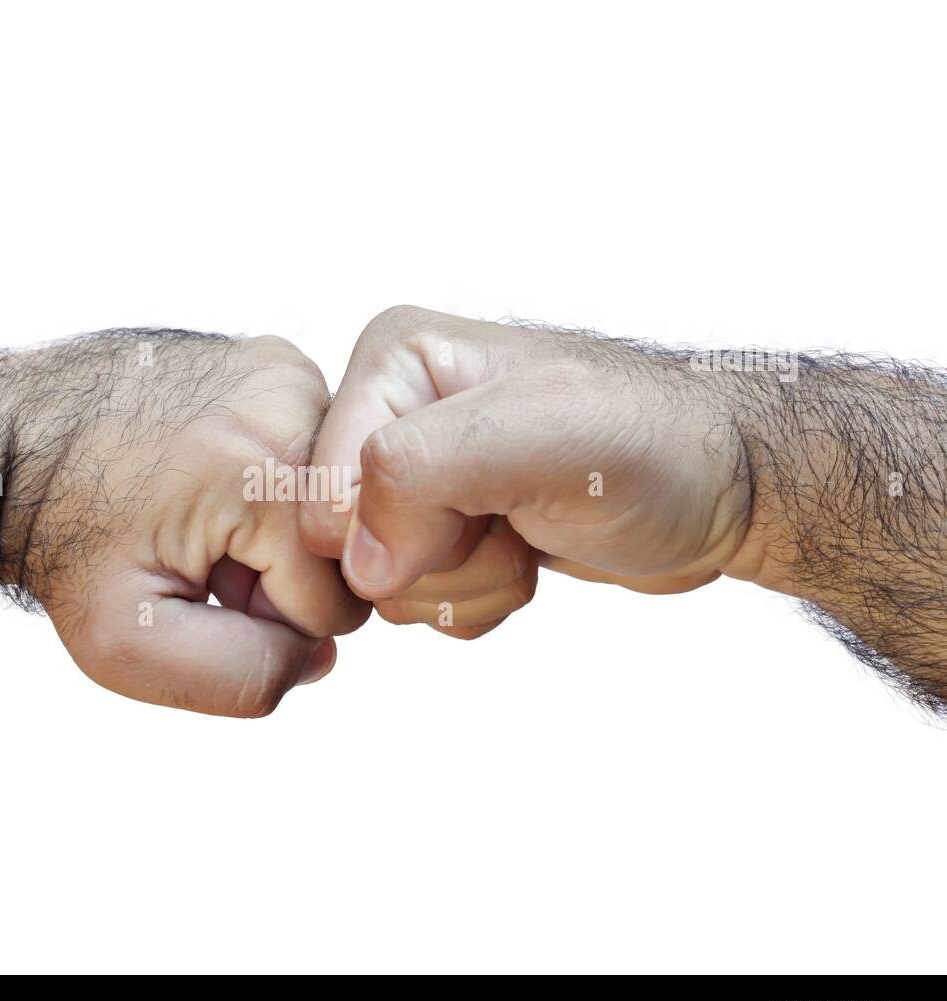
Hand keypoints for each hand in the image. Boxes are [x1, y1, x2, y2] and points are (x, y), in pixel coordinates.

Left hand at [3, 330, 369, 715]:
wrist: (4, 445)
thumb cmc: (58, 538)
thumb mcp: (128, 646)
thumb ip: (244, 679)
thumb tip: (317, 655)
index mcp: (271, 469)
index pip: (340, 605)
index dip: (265, 624)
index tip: (199, 587)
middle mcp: (296, 400)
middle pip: (343, 549)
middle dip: (274, 573)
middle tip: (194, 554)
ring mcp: (288, 369)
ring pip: (331, 504)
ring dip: (273, 530)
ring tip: (194, 514)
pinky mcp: (277, 361)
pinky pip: (310, 459)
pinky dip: (267, 484)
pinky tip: (204, 481)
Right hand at [300, 307, 756, 635]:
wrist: (719, 491)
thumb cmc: (652, 447)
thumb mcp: (542, 437)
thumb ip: (420, 474)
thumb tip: (355, 563)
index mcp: (394, 360)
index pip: (322, 487)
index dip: (394, 529)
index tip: (479, 510)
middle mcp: (392, 409)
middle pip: (345, 541)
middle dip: (435, 559)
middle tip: (507, 519)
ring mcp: (416, 473)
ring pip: (379, 580)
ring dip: (464, 582)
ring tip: (524, 531)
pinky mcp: (441, 524)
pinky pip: (415, 598)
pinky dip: (476, 598)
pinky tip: (523, 553)